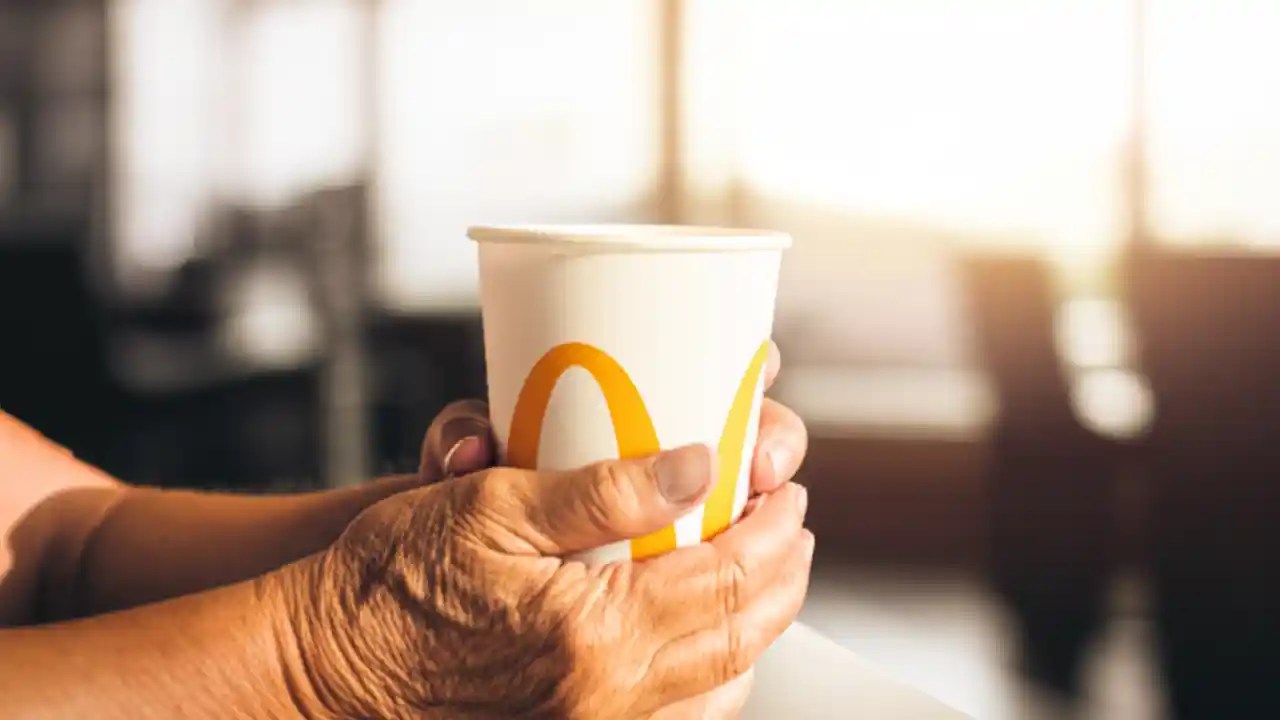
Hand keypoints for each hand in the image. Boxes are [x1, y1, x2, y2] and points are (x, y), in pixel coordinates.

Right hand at [413, 341, 808, 717]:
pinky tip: (708, 641)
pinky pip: (676, 717)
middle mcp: (608, 695)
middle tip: (793, 524)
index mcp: (596, 632)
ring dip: (757, 624)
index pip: (727, 576)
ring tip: (765, 573)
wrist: (329, 669)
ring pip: (720, 685)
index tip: (785, 488)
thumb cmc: (393, 582)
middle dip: (783, 574)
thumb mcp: (492, 505)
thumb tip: (697, 466)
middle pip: (739, 636)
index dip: (773, 528)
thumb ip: (605, 489)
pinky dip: (714, 675)